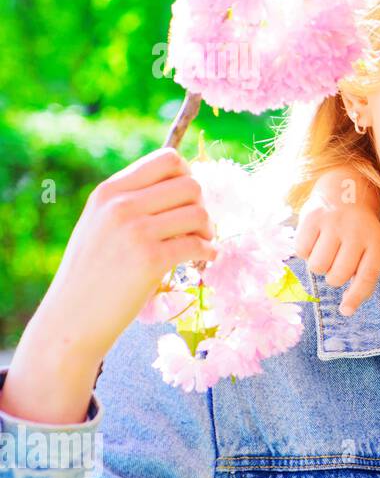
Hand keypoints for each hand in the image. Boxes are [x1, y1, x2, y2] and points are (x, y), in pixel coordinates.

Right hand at [2, 149, 215, 422]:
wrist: (72, 318)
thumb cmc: (95, 273)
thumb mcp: (102, 224)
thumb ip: (135, 202)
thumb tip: (191, 185)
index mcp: (109, 191)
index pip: (168, 159)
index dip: (189, 177)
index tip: (188, 201)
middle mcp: (121, 205)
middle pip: (191, 185)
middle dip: (203, 207)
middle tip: (197, 229)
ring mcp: (135, 231)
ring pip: (200, 214)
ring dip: (209, 231)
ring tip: (200, 246)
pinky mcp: (150, 260)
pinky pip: (199, 245)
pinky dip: (209, 253)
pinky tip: (205, 260)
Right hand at [294, 170, 379, 315]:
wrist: (346, 190)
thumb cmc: (358, 230)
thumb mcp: (369, 247)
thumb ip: (362, 274)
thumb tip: (346, 309)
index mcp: (376, 242)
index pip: (366, 277)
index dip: (355, 297)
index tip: (345, 310)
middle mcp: (357, 232)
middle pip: (337, 276)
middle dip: (333, 277)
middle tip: (335, 262)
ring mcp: (334, 223)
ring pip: (317, 267)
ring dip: (318, 265)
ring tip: (325, 250)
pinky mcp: (312, 216)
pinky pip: (301, 251)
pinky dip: (304, 252)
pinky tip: (314, 239)